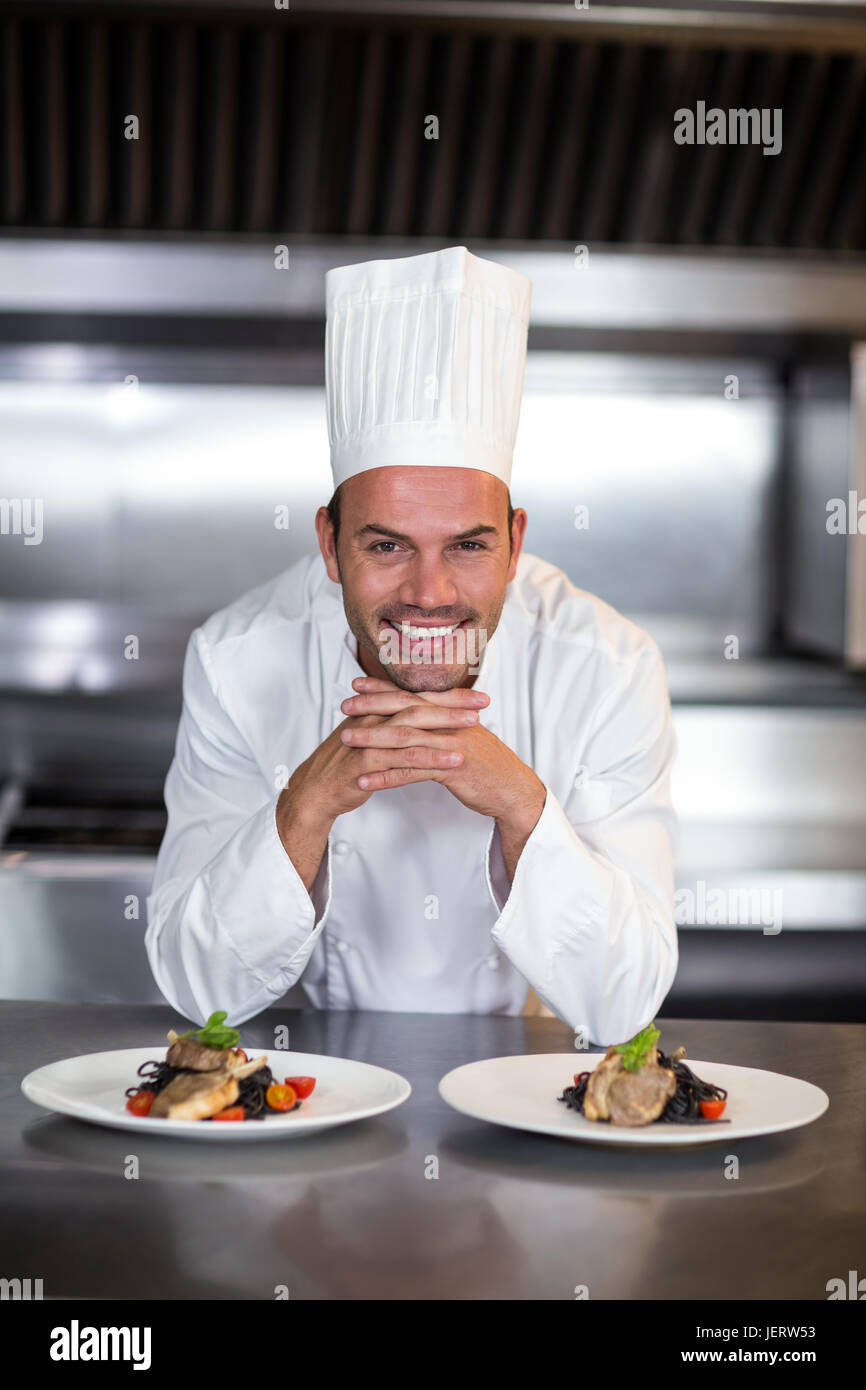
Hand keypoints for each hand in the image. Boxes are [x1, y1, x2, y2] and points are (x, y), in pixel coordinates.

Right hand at [275, 680, 492, 887]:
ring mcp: (367, 740)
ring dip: (444, 728)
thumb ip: (393, 726)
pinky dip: (429, 759)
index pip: (417, 696)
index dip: (448, 695)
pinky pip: (401, 759)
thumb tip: (423, 718)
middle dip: (452, 705)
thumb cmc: (345, 765)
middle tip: (483, 705)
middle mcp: (372, 719)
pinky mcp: (365, 764)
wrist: (315, 791)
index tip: (478, 697)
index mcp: (376, 711)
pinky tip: (452, 762)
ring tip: (474, 730)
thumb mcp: (371, 738)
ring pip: (411, 730)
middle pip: (417, 705)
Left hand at [339, 677, 545, 831]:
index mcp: (452, 712)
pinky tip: (365, 781)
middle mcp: (451, 722)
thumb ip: (444, 724)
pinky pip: (412, 771)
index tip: (357, 684)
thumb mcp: (466, 737)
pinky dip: (386, 776)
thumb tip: (420, 716)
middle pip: (404, 709)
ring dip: (372, 739)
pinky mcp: (452, 768)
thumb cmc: (488, 765)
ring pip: (404, 738)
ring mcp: (451, 744)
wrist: (513, 789)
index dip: (383, 688)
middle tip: (344, 707)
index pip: (412, 694)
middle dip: (371, 707)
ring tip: (345, 741)